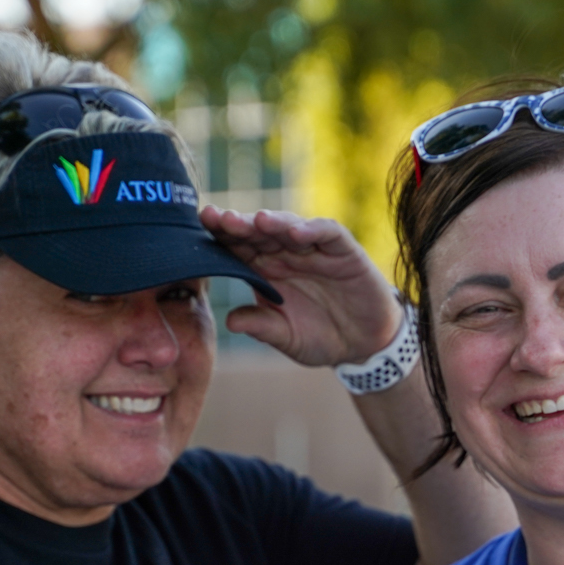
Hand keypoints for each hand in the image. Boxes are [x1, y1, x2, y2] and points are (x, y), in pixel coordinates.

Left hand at [198, 206, 403, 366]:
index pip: (238, 248)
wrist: (364, 344)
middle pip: (258, 232)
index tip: (199, 229)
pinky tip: (296, 233)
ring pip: (289, 226)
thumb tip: (230, 321)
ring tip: (256, 221)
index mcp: (265, 271)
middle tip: (218, 219)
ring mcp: (314, 249)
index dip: (220, 237)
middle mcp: (286, 254)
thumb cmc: (321, 338)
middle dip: (239, 225)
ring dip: (272, 222)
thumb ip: (262, 327)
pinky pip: (326, 233)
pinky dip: (312, 230)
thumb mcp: (287, 338)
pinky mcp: (342, 250)